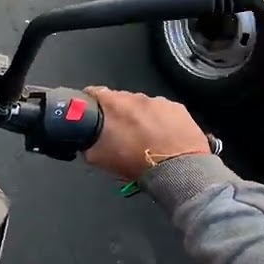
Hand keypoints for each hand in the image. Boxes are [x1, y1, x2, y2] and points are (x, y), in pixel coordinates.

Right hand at [83, 86, 210, 180]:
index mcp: (112, 104)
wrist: (177, 171)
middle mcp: (135, 97)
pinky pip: (165, 112)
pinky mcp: (178, 109)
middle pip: (121, 100)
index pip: (94, 92)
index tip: (91, 111)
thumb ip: (88, 143)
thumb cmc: (138, 163)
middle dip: (119, 114)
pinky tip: (163, 140)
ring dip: (142, 118)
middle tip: (121, 134)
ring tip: (145, 140)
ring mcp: (159, 102)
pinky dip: (162, 122)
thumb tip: (85, 142)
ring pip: (144, 106)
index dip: (90, 102)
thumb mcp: (99, 158)